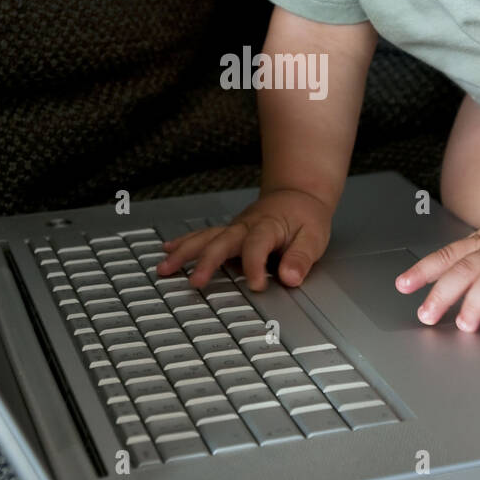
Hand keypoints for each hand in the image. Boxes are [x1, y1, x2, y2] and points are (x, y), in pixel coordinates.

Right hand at [155, 188, 333, 291]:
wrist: (296, 194)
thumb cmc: (305, 216)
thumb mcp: (314, 237)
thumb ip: (301, 258)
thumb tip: (291, 278)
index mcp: (268, 226)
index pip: (257, 245)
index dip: (255, 266)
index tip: (256, 286)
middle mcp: (245, 226)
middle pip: (221, 241)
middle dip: (206, 261)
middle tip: (195, 281)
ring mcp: (233, 228)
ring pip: (205, 237)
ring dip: (184, 252)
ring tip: (165, 268)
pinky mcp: (228, 232)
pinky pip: (202, 236)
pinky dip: (184, 242)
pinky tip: (167, 250)